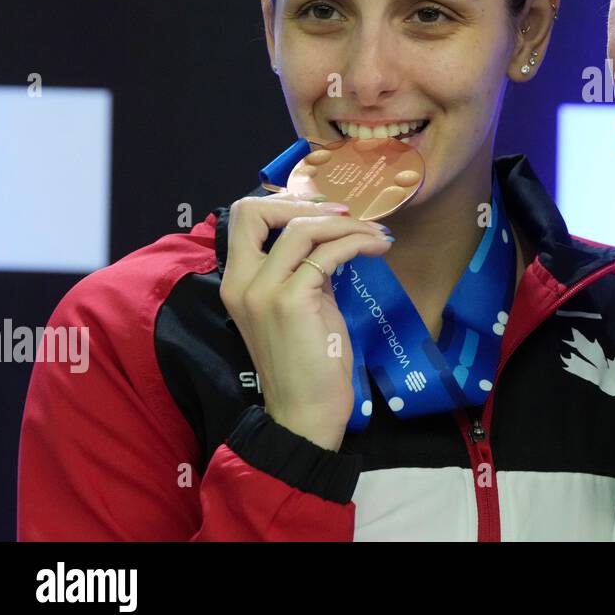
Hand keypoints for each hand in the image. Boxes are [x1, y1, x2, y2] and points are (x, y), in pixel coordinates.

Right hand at [219, 193, 393, 449]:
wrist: (306, 412)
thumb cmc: (308, 363)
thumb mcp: (301, 305)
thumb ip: (305, 269)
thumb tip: (332, 236)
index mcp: (237, 281)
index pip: (243, 216)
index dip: (283, 202)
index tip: (325, 210)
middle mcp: (241, 282)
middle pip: (255, 210)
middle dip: (305, 201)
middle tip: (348, 214)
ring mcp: (263, 291)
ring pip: (302, 228)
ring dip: (347, 224)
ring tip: (376, 234)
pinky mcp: (291, 301)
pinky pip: (328, 254)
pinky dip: (357, 243)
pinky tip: (377, 248)